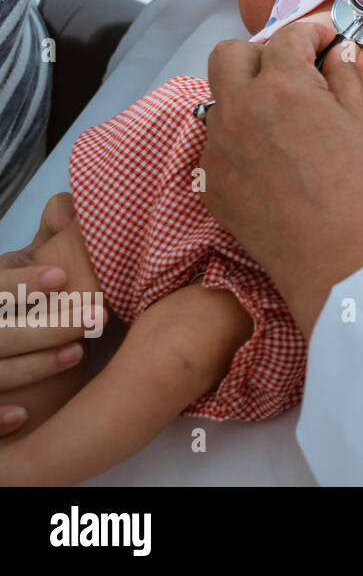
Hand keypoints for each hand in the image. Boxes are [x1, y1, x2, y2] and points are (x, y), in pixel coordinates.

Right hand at [0, 195, 88, 434]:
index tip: (61, 276)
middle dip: (42, 329)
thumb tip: (66, 207)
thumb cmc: (13, 305)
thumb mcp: (18, 272)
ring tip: (78, 353)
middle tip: (93, 321)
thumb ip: (42, 244)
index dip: (18, 283)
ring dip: (32, 367)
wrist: (7, 332)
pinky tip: (21, 416)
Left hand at [198, 21, 362, 338]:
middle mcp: (238, 107)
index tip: (324, 39)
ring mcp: (216, 145)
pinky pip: (215, 145)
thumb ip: (344, 79)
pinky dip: (238, 141)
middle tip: (289, 72)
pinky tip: (269, 162)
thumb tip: (338, 53)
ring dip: (244, 98)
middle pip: (229, 54)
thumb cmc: (356, 187)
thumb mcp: (362, 124)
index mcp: (281, 86)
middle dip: (258, 54)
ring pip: (218, 100)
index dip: (310, 32)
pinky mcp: (209, 181)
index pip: (287, 37)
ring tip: (278, 121)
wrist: (331, 255)